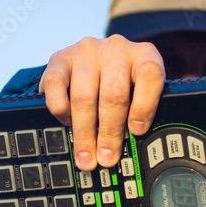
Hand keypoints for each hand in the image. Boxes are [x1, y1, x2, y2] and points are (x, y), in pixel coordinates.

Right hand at [38, 35, 165, 171]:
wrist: (89, 61)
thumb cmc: (118, 83)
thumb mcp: (137, 90)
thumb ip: (139, 111)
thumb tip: (130, 149)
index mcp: (143, 54)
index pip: (150, 75)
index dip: (144, 106)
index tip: (136, 132)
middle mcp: (116, 48)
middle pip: (113, 94)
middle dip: (109, 133)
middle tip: (106, 158)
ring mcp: (86, 51)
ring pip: (84, 97)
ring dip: (84, 131)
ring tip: (86, 155)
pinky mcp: (59, 59)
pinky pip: (55, 87)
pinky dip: (61, 111)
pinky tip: (68, 122)